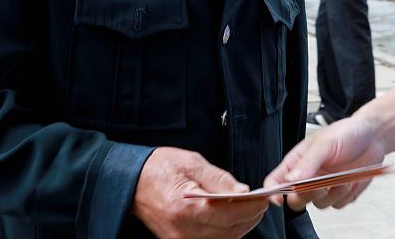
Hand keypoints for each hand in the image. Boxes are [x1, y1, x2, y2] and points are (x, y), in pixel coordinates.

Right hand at [130, 148, 267, 238]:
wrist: (131, 182)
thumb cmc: (159, 168)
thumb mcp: (192, 163)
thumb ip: (220, 179)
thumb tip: (244, 192)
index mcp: (186, 207)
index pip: (230, 214)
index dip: (252, 207)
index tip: (263, 198)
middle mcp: (183, 230)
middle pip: (230, 231)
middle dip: (249, 217)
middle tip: (259, 202)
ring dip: (240, 226)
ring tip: (247, 208)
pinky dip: (226, 231)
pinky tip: (230, 217)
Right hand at [264, 115, 385, 211]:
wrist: (374, 136)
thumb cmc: (347, 132)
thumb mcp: (325, 143)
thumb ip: (308, 162)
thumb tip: (290, 179)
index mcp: (298, 161)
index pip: (276, 181)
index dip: (273, 192)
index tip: (279, 199)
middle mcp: (309, 176)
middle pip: (296, 199)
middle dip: (306, 196)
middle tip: (319, 186)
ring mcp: (324, 186)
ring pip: (318, 204)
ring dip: (331, 194)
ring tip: (342, 178)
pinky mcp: (340, 193)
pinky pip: (337, 204)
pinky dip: (344, 195)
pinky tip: (350, 180)